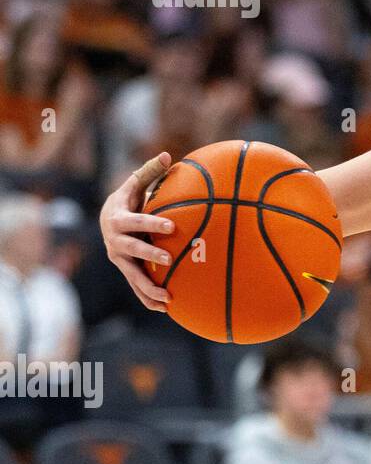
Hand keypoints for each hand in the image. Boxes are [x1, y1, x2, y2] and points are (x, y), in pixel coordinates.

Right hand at [100, 152, 176, 311]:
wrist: (107, 219)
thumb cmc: (127, 199)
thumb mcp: (135, 185)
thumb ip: (150, 171)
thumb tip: (168, 154)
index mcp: (118, 219)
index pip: (136, 221)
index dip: (152, 222)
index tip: (171, 225)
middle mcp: (115, 241)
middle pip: (132, 250)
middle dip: (149, 254)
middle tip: (169, 258)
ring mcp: (118, 258)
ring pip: (132, 275)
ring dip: (149, 287)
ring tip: (169, 299)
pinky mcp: (125, 269)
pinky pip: (135, 286)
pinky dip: (148, 297)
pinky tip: (166, 309)